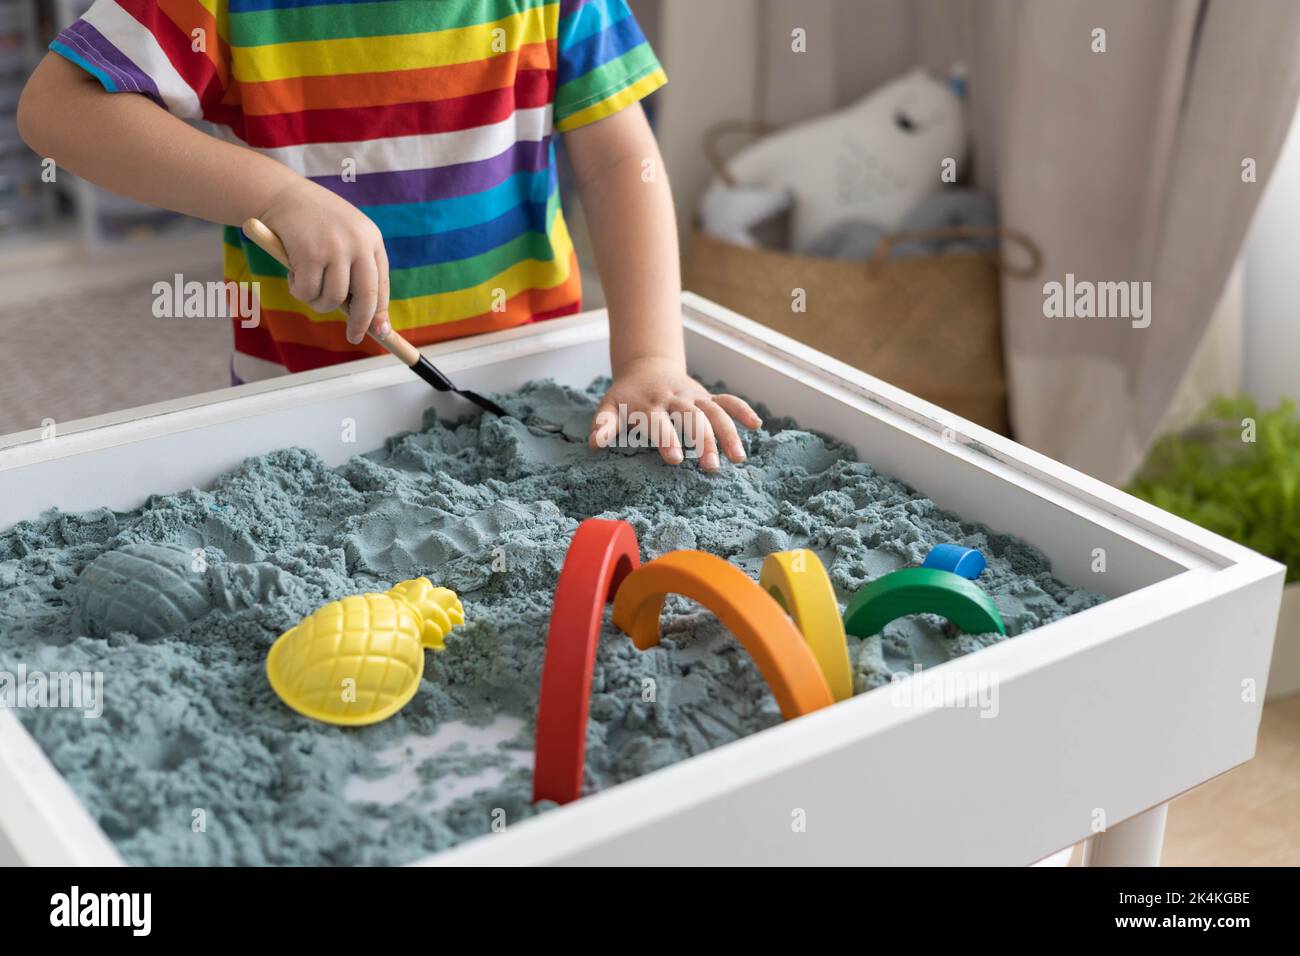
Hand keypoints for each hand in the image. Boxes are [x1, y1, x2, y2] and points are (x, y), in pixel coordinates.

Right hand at [257, 178, 389, 343]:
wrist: (282, 194)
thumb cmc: (314, 221)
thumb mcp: (344, 238)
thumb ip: (356, 269)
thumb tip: (370, 317)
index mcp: (372, 239)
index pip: (382, 284)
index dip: (380, 311)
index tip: (380, 331)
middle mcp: (358, 243)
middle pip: (366, 297)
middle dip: (360, 322)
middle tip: (354, 337)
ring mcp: (335, 248)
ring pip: (333, 298)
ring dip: (318, 302)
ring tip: (307, 287)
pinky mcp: (310, 254)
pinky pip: (308, 291)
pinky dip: (299, 291)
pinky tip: (293, 275)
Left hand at [589, 357, 761, 470]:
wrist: (646, 367)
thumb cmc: (626, 397)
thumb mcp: (609, 407)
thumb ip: (603, 425)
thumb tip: (594, 444)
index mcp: (650, 405)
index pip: (659, 422)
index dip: (666, 439)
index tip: (675, 460)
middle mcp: (675, 399)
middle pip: (693, 418)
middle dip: (704, 440)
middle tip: (711, 467)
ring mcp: (694, 397)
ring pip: (715, 412)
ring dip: (728, 432)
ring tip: (738, 458)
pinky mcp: (706, 397)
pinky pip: (727, 400)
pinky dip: (742, 409)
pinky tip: (756, 425)